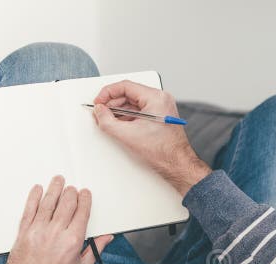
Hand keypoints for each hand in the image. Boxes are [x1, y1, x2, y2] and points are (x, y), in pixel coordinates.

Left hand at [1, 175, 112, 263]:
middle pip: (66, 203)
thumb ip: (94, 250)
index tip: (85, 194)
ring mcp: (38, 230)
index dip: (85, 199)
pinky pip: (29, 209)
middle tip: (72, 188)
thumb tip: (107, 238)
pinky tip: (38, 189)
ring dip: (54, 188)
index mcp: (73, 241)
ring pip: (48, 202)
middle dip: (71, 193)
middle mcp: (56, 232)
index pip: (82, 212)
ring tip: (58, 180)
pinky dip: (34, 197)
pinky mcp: (23, 232)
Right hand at [92, 80, 211, 195]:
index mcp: (155, 98)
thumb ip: (108, 121)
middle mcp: (160, 99)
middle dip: (112, 103)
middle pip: (129, 93)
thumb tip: (99, 111)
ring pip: (133, 103)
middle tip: (101, 112)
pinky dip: (128, 116)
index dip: (108, 93)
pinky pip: (140, 111)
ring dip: (119, 111)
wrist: (176, 164)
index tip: (99, 102)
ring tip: (108, 120)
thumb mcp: (128, 135)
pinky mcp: (159, 116)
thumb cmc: (162, 151)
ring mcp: (161, 107)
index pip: (125, 86)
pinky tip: (119, 125)